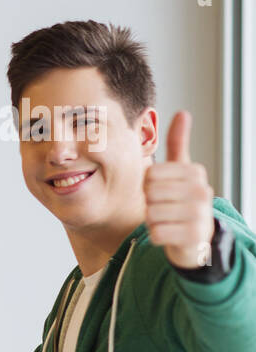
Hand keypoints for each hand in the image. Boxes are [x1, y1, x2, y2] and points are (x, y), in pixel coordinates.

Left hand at [145, 111, 214, 268]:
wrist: (195, 238)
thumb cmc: (181, 200)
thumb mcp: (181, 171)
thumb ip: (178, 143)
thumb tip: (182, 112)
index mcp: (195, 172)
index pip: (150, 174)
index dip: (148, 186)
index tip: (163, 191)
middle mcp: (202, 191)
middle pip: (150, 193)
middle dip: (150, 203)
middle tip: (165, 208)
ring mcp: (200, 214)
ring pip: (151, 214)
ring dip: (153, 221)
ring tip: (168, 220)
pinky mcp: (194, 236)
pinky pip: (156, 233)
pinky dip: (157, 236)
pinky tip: (170, 234)